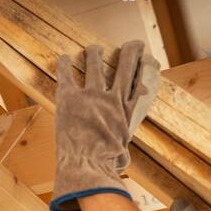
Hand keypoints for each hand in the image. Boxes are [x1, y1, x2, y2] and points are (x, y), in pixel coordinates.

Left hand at [49, 40, 159, 210]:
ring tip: (94, 49)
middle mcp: (112, 98)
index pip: (140, 80)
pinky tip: (63, 58)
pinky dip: (64, 65)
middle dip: (130, 51)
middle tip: (131, 44)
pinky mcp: (69, 97)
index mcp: (126, 110)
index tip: (147, 57)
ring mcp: (91, 95)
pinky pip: (66, 74)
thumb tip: (123, 155)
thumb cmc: (105, 164)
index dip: (144, 66)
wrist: (87, 166)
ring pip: (95, 64)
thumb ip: (122, 143)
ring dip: (95, 54)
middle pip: (125, 65)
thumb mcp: (122, 150)